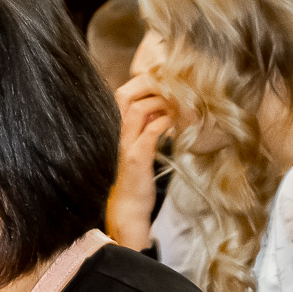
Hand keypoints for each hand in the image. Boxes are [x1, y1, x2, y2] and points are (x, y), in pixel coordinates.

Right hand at [106, 73, 172, 251]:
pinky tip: (175, 123)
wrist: (126, 207)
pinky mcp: (136, 157)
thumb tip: (160, 108)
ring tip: (178, 105)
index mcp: (114, 128)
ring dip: (162, 102)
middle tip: (172, 88)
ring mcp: (125, 144)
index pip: (123, 93)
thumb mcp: (138, 146)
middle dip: (151, 86)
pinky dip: (166, 122)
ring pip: (139, 108)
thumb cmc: (134, 178)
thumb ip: (144, 126)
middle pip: (126, 94)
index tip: (163, 85)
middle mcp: (115, 132)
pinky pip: (152, 130)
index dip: (143, 84)